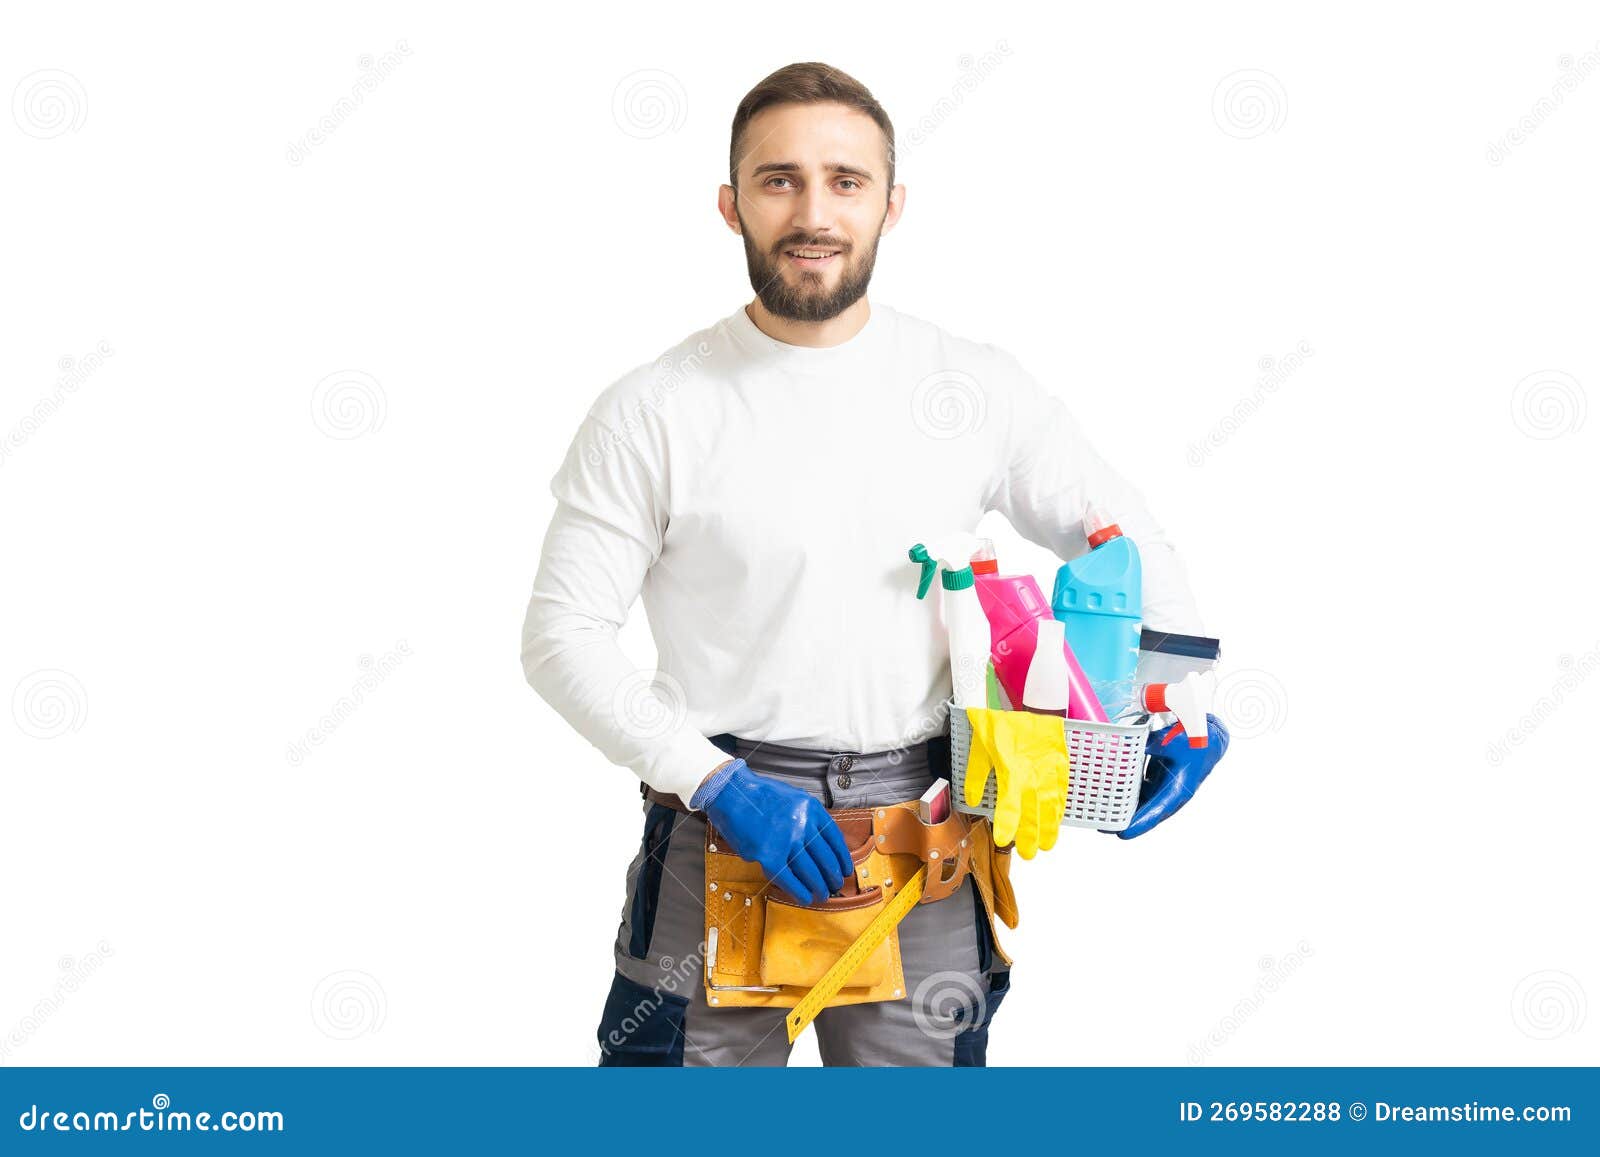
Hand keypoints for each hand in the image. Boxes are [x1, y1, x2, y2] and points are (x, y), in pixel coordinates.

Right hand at [698, 761, 853, 904]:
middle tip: (835, 886)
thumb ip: (807, 818)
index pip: (834, 838)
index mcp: (810, 808)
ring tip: (822, 895)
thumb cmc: (758, 795)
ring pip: (810, 870)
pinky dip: (799, 891)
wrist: (730, 793)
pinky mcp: (767, 854)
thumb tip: (821, 843)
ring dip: (819, 886)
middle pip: (824, 857)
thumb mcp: (793, 798)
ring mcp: (785, 840)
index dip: (842, 857)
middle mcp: (801, 824)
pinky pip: (788, 878)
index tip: (845, 869)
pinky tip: (805, 898)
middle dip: (832, 876)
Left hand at [964, 708, 1069, 859]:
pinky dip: (1060, 809)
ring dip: (1049, 828)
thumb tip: (970, 799)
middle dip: (1030, 836)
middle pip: (1032, 813)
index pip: (1009, 806)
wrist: (1032, 706)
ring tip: (1046, 846)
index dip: (1007, 825)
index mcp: (1011, 772)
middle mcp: (1032, 776)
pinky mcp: (1060, 767)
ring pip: (1050, 807)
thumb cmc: (1002, 726)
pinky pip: (1061, 792)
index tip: (1003, 840)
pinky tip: (1058, 821)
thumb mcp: (980, 747)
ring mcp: (1049, 773)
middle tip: (1028, 854)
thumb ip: (975, 775)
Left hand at [1111, 713, 1229, 838]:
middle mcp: (1170, 794)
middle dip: (1125, 821)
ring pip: (1142, 803)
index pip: (1156, 811)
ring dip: (1124, 809)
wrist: (1208, 739)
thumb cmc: (1195, 743)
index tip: (1122, 834)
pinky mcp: (1158, 780)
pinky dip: (1127, 793)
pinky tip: (1111, 794)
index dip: (1139, 823)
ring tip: (1103, 815)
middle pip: (1145, 812)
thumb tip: (1128, 745)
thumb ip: (1151, 745)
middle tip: (1103, 828)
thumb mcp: (1173, 743)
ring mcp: (1163, 788)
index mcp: (1178, 790)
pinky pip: (1140, 791)